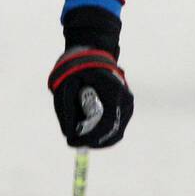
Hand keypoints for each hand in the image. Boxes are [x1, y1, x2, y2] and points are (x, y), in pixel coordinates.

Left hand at [47, 7, 132, 147]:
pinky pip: (116, 128)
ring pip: (115, 132)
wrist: (91, 54)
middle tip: (74, 142)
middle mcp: (125, 99)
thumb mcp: (66, 86)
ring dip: (97, 138)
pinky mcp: (125, 108)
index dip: (89, 137)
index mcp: (114, 91)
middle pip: (114, 132)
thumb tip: (69, 135)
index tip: (72, 141)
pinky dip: (102, 133)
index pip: (107, 123)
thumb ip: (67, 111)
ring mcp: (128, 104)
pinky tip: (87, 130)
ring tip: (79, 134)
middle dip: (92, 140)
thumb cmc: (77, 68)